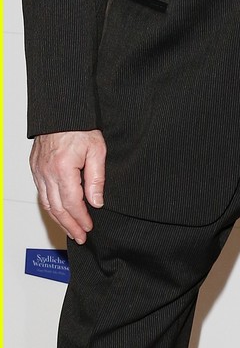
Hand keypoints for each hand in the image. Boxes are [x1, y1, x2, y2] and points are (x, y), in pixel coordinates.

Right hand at [30, 129, 106, 243]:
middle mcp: (47, 172)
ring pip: (47, 203)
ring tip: (71, 230)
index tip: (89, 227)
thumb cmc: (80, 126)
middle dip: (70, 225)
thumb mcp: (96, 149)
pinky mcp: (35, 168)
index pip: (72, 203)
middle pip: (57, 208)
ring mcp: (38, 171)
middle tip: (80, 236)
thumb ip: (96, 178)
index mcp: (63, 168)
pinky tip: (58, 212)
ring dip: (59, 219)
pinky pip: (41, 193)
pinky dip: (50, 206)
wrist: (62, 111)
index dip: (81, 218)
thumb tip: (96, 202)